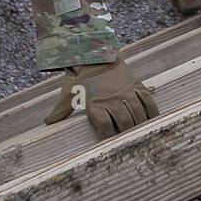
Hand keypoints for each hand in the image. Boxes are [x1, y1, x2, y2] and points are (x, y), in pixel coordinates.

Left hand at [43, 58, 158, 137]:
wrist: (96, 56)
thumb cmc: (82, 79)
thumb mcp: (70, 94)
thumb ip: (61, 110)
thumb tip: (48, 122)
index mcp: (95, 103)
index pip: (105, 125)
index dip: (108, 137)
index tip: (109, 144)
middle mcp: (111, 98)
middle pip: (124, 121)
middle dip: (127, 133)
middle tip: (128, 141)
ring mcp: (125, 91)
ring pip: (137, 112)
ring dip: (140, 124)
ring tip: (140, 133)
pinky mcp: (135, 85)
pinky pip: (146, 100)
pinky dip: (151, 110)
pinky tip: (152, 119)